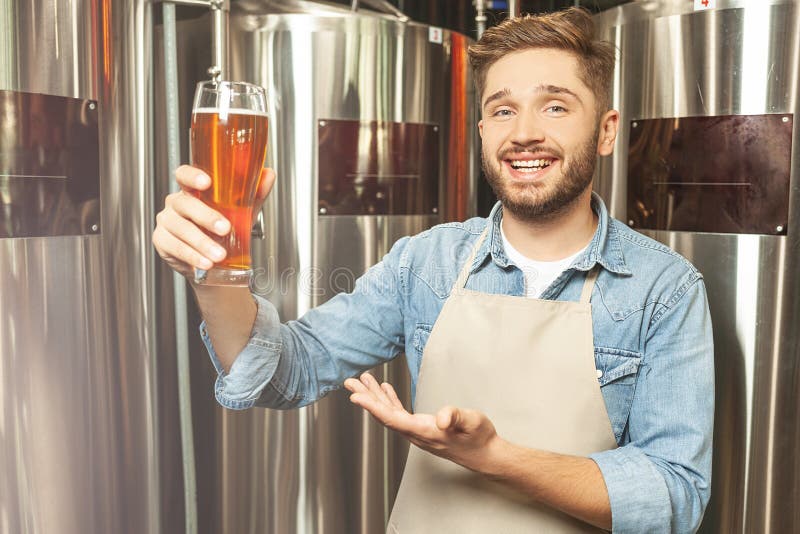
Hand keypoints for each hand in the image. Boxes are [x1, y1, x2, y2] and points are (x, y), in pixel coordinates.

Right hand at [152, 165, 275, 277]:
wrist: (215, 260)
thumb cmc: (224, 229)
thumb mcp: (242, 211)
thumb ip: (254, 193)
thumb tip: (268, 175)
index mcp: (191, 190)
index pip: (184, 175)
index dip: (192, 176)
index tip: (206, 182)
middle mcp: (176, 203)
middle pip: (185, 204)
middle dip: (206, 217)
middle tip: (225, 229)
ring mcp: (166, 222)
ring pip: (181, 229)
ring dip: (202, 242)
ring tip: (220, 254)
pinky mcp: (162, 241)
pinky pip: (175, 248)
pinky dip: (192, 256)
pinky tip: (206, 262)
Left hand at [344, 372, 499, 471]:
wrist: (485, 454)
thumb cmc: (479, 438)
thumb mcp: (472, 422)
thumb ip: (456, 417)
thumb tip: (442, 417)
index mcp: (424, 431)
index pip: (392, 419)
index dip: (372, 407)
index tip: (355, 397)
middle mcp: (416, 433)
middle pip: (384, 415)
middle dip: (366, 398)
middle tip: (350, 383)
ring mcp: (417, 431)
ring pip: (389, 413)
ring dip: (374, 397)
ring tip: (362, 381)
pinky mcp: (421, 428)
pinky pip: (399, 413)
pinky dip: (389, 400)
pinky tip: (384, 390)